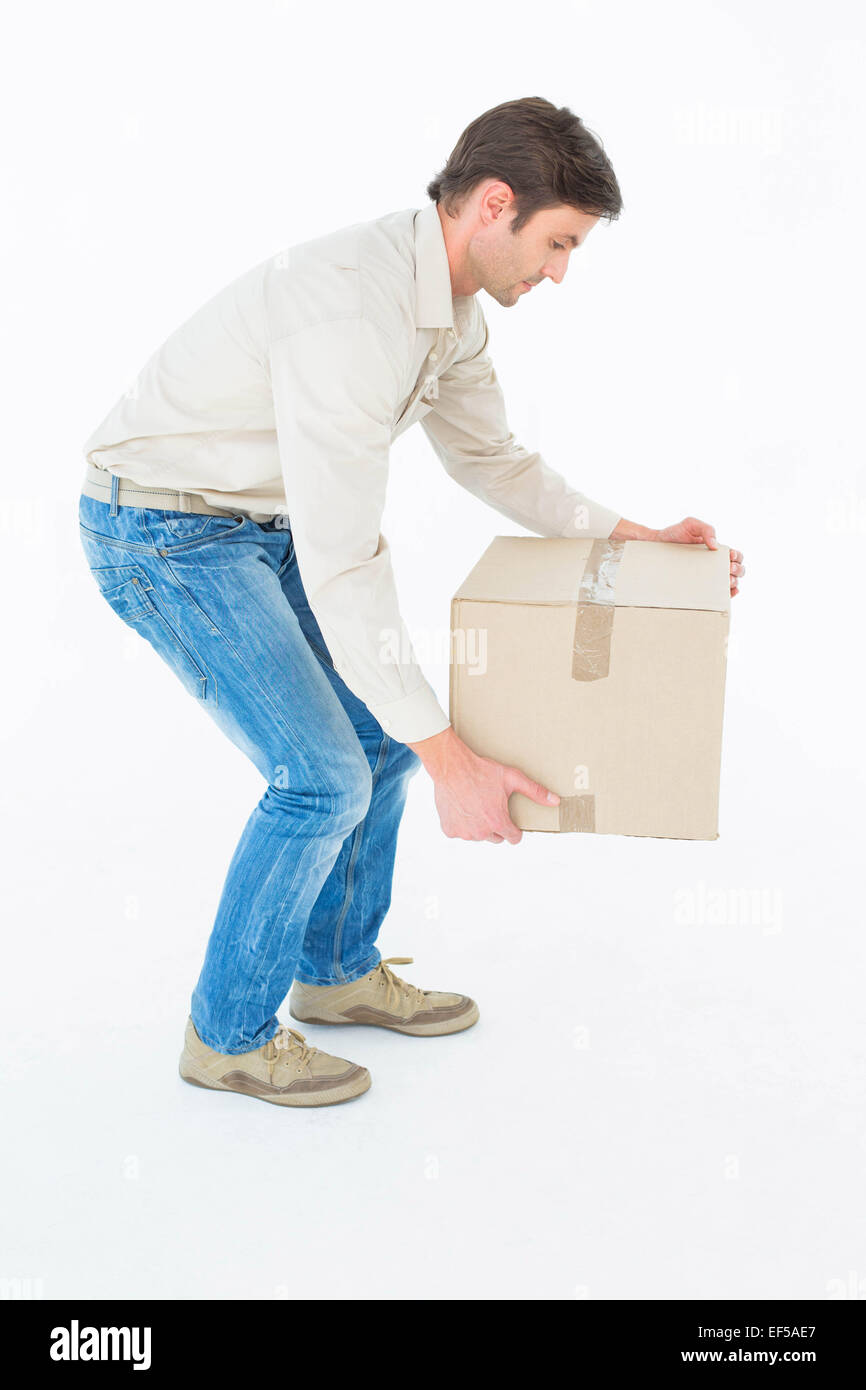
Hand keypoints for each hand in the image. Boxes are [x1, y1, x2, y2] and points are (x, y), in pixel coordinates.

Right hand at [407, 727, 558, 843]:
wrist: (451, 767)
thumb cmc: (481, 771)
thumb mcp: (512, 778)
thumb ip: (535, 792)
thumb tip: (555, 801)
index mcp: (498, 822)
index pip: (513, 838)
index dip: (514, 829)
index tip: (510, 820)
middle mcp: (481, 832)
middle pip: (496, 838)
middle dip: (495, 826)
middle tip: (490, 806)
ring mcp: (464, 833)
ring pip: (477, 836)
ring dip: (478, 825)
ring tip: (475, 804)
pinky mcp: (449, 830)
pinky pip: (460, 832)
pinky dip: (461, 823)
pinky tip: (462, 807)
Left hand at [655, 517, 744, 596]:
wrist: (655, 546)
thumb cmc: (674, 534)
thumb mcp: (691, 525)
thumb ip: (706, 528)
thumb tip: (716, 545)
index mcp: (716, 550)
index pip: (736, 555)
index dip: (737, 556)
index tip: (730, 555)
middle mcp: (714, 564)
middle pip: (737, 569)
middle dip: (738, 570)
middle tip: (728, 568)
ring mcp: (708, 576)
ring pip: (730, 583)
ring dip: (734, 583)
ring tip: (727, 582)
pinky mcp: (700, 586)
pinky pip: (718, 594)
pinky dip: (727, 595)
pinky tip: (727, 594)